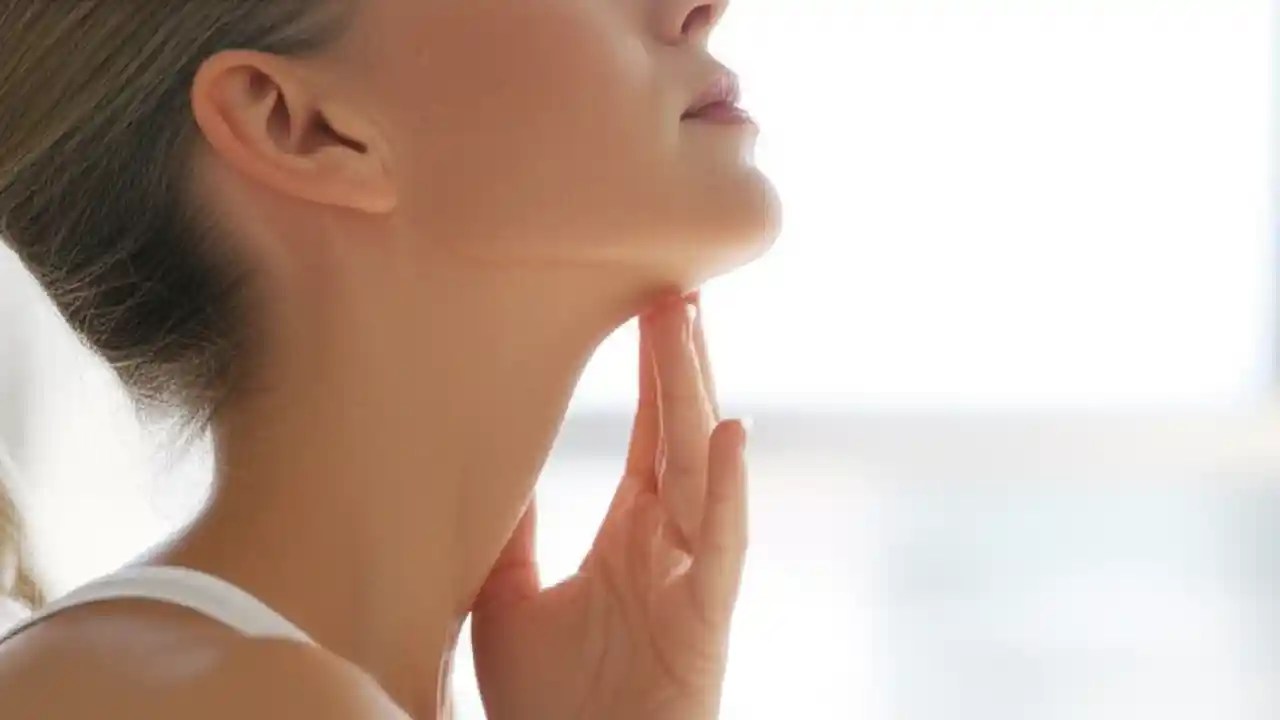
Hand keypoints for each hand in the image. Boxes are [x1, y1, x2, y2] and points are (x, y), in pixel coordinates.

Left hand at [470, 291, 749, 719]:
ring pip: (696, 469)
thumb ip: (509, 532)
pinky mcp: (703, 619)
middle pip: (677, 432)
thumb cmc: (546, 704)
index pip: (649, 433)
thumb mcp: (506, 599)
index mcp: (632, 534)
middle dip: (677, 359)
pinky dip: (726, 492)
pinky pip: (719, 546)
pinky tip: (729, 432)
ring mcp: (691, 576)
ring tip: (687, 323)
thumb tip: (485, 459)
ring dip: (692, 394)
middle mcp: (668, 543)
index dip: (652, 370)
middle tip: (675, 281)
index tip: (650, 300)